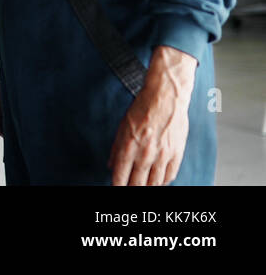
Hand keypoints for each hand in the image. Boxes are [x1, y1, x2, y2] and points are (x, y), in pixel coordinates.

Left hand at [109, 46, 196, 185]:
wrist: (166, 97)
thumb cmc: (142, 109)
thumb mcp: (122, 127)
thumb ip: (116, 148)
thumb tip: (111, 165)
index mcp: (129, 147)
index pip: (120, 177)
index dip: (117, 186)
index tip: (116, 188)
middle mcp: (146, 154)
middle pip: (138, 184)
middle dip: (132, 189)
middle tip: (130, 189)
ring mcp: (163, 155)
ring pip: (155, 183)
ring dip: (148, 187)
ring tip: (143, 187)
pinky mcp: (177, 153)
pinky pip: (170, 175)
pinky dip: (163, 181)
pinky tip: (158, 181)